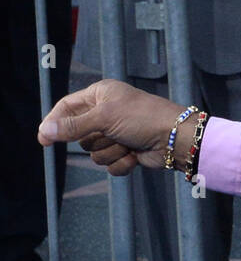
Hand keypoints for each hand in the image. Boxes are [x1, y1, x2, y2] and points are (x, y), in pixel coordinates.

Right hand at [37, 79, 186, 175]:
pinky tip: (135, 155)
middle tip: (113, 133)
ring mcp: (116, 133)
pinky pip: (108, 164)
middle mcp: (106, 113)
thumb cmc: (143, 118)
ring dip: (111, 151)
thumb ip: (73, 125)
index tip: (43, 140)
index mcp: (100, 95)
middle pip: (79, 135)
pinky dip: (121, 162)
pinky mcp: (125, 151)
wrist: (176, 138)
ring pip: (93, 153)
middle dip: (96, 139)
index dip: (53, 122)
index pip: (66, 107)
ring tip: (129, 143)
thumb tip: (45, 131)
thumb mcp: (105, 117)